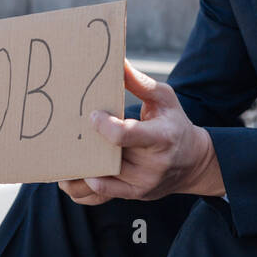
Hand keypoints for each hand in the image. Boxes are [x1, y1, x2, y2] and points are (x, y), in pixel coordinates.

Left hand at [59, 59, 221, 204]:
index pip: (125, 136)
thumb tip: (116, 60)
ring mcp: (143, 184)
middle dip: (85, 146)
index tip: (92, 115)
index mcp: (162, 137)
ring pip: (100, 179)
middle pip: (108, 157)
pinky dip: (82, 188)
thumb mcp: (164, 98)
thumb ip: (138, 82)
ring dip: (77, 169)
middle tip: (66, 134)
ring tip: (63, 157)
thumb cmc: (175, 123)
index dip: (103, 126)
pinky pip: (100, 196)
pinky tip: (72, 177)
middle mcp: (153, 165)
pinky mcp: (135, 194)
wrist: (194, 161)